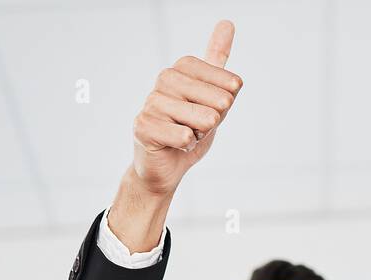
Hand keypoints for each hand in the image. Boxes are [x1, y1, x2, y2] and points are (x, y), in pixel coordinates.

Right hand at [129, 20, 241, 196]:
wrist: (166, 166)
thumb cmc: (190, 129)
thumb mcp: (214, 97)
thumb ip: (219, 64)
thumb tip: (227, 22)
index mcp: (182, 68)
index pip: (226, 82)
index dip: (226, 102)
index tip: (212, 109)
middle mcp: (165, 79)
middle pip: (218, 101)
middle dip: (214, 122)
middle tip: (196, 126)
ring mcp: (151, 101)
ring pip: (203, 120)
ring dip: (200, 135)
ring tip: (185, 134)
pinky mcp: (143, 126)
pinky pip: (183, 136)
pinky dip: (186, 146)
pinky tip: (174, 145)